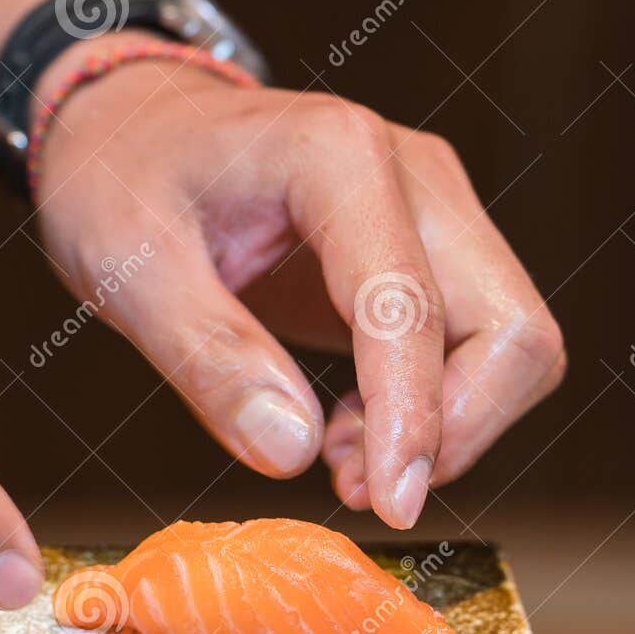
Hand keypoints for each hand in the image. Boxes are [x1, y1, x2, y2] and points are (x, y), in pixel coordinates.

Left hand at [32, 41, 564, 527]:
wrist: (131, 128)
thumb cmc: (122, 179)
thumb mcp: (131, 266)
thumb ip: (209, 356)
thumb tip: (291, 453)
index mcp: (338, 158)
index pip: (411, 307)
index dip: (412, 419)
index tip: (388, 504)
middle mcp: (414, 177)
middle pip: (512, 329)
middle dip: (453, 430)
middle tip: (354, 486)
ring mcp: (435, 214)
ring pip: (512, 345)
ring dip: (448, 426)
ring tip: (336, 457)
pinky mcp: (430, 255)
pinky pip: (476, 349)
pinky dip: (429, 409)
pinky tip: (344, 427)